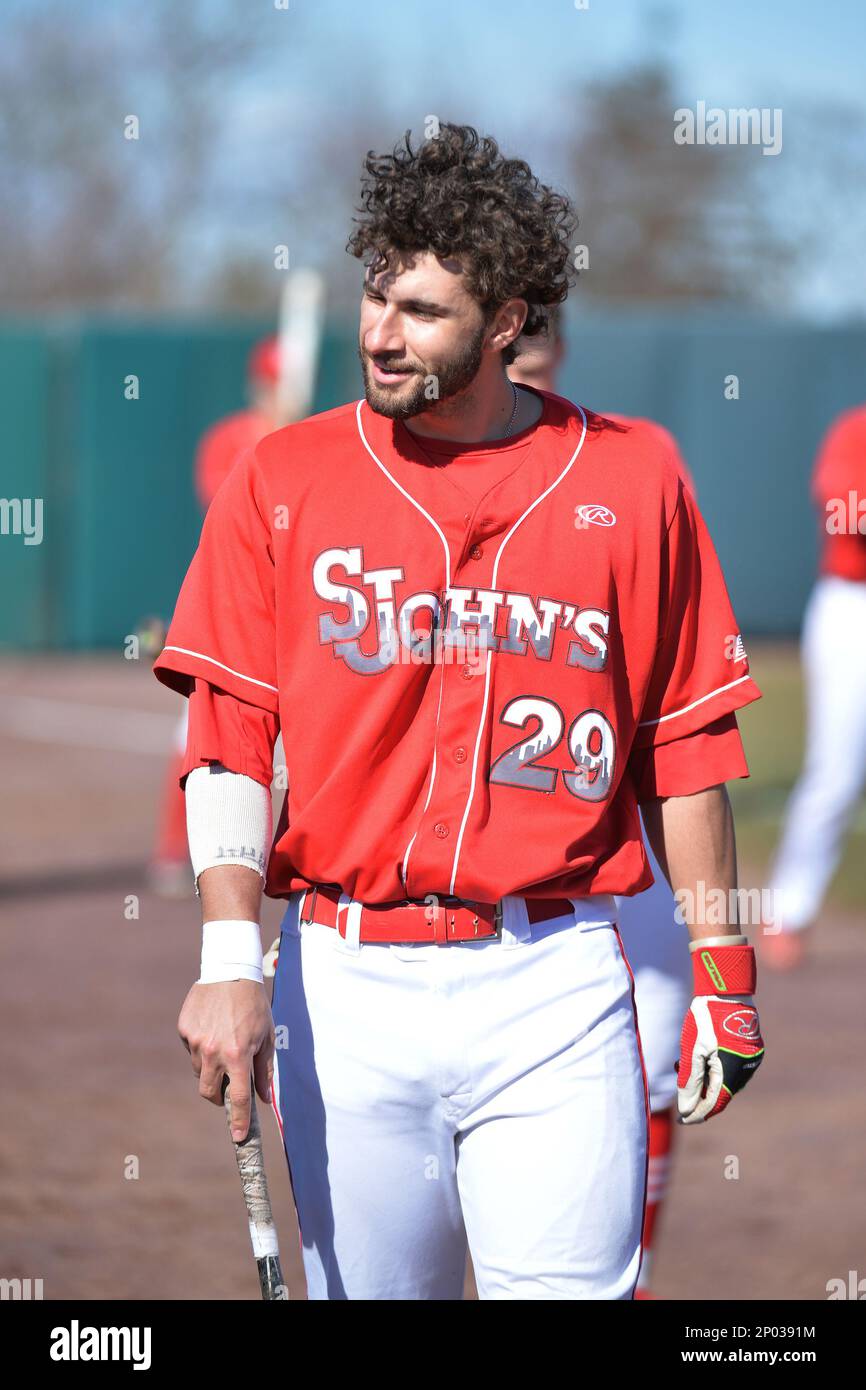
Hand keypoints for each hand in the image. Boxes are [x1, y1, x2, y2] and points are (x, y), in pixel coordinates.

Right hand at [178, 980, 274, 1139]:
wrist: (230, 971)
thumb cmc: (254, 1004)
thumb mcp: (266, 1036)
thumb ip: (264, 1070)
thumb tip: (263, 1099)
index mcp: (238, 1055)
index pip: (237, 1099)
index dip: (238, 1122)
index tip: (238, 1137)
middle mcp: (214, 1052)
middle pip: (209, 1093)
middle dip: (218, 1097)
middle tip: (228, 1089)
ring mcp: (196, 1041)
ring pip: (199, 1071)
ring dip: (210, 1069)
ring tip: (224, 1044)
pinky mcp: (184, 1030)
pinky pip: (192, 1050)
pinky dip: (201, 1047)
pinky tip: (213, 1028)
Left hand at [677, 995, 763, 1123]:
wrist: (725, 990)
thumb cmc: (706, 1019)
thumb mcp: (693, 1051)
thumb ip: (690, 1081)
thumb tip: (686, 1109)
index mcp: (732, 1072)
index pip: (714, 1104)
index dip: (697, 1114)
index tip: (682, 1120)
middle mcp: (745, 1069)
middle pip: (720, 1093)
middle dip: (700, 1097)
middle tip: (681, 1099)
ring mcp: (749, 1059)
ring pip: (724, 1080)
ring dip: (705, 1082)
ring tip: (682, 1070)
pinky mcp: (749, 1048)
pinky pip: (729, 1067)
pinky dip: (713, 1069)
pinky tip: (698, 1060)